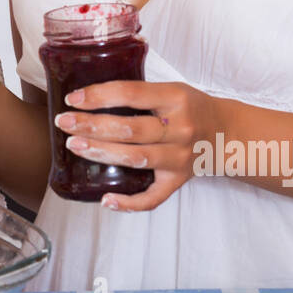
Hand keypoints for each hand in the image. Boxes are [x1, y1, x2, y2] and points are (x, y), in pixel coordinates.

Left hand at [55, 81, 221, 210]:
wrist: (228, 134)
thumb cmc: (192, 108)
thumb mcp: (173, 89)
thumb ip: (139, 91)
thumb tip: (91, 92)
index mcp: (175, 99)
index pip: (131, 94)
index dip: (99, 96)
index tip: (73, 98)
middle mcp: (178, 128)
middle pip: (129, 129)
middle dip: (92, 126)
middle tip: (64, 123)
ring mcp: (179, 157)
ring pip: (135, 158)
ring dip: (101, 153)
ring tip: (74, 146)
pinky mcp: (179, 180)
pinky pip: (154, 197)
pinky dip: (129, 202)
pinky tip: (106, 199)